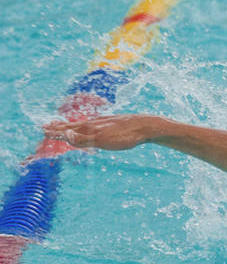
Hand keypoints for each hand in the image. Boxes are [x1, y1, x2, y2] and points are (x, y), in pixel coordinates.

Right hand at [43, 114, 168, 150]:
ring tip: (63, 126)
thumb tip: (65, 135)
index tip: (44, 130)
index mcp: (90, 127)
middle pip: (73, 126)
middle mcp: (94, 123)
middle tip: (46, 127)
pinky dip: (84, 125)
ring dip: (70, 126)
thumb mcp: (102, 140)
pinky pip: (93, 123)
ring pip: (83, 124)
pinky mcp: (112, 123)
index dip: (57, 132)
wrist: (146, 126)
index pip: (68, 130)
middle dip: (59, 128)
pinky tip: (87, 125)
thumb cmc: (125, 136)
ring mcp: (103, 122)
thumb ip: (83, 139)